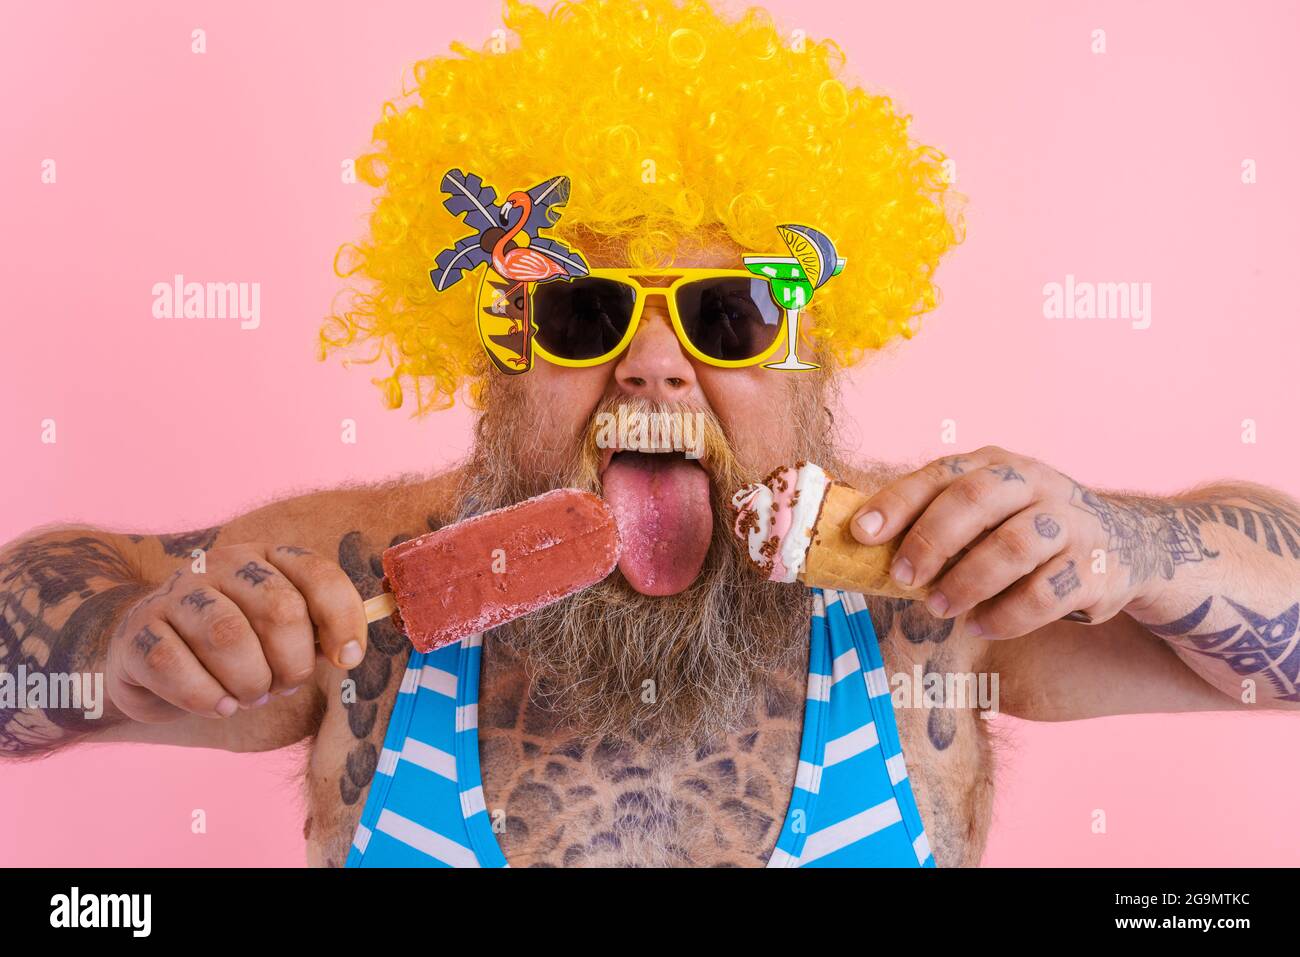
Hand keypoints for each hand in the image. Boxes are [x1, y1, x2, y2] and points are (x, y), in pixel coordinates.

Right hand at [105, 543, 366, 721]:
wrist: (149, 655)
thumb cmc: (237, 647)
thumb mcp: (282, 634)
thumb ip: (319, 634)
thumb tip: (349, 651)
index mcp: (268, 558)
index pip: (318, 576)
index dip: (343, 620)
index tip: (348, 659)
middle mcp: (222, 565)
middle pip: (279, 610)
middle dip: (292, 663)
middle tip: (283, 685)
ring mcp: (176, 594)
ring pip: (228, 636)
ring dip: (250, 682)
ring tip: (248, 695)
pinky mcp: (137, 630)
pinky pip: (173, 665)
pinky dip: (204, 696)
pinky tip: (217, 705)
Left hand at [850, 446, 1134, 638]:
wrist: (1126, 546)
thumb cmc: (1026, 531)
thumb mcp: (988, 513)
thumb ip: (937, 522)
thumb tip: (862, 549)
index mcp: (997, 465)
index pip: (942, 474)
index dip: (898, 502)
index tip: (862, 533)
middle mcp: (1036, 483)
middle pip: (976, 499)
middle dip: (930, 539)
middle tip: (901, 577)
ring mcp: (1070, 522)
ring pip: (1012, 546)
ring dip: (967, 581)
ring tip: (939, 607)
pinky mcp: (1096, 567)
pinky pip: (1046, 592)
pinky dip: (1007, 614)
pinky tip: (982, 624)